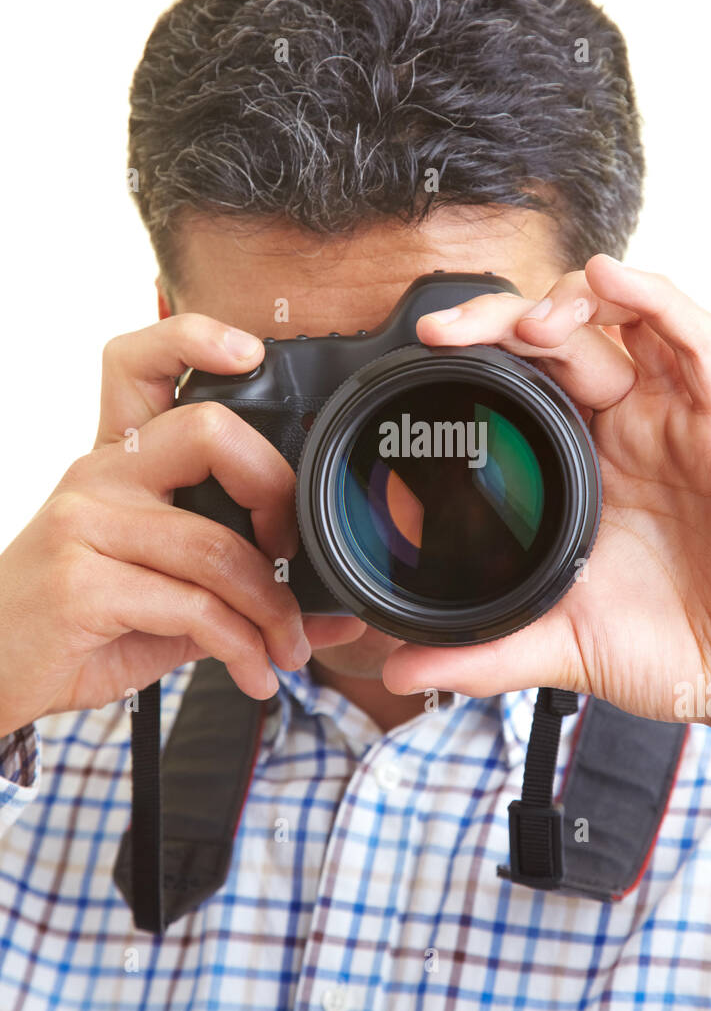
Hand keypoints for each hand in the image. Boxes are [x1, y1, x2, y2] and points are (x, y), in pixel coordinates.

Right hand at [0, 315, 362, 737]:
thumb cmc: (79, 623)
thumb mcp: (162, 594)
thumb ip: (237, 592)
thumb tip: (332, 618)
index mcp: (118, 461)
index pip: (140, 363)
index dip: (195, 338)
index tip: (252, 354)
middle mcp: (99, 475)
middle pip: (210, 433)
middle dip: (277, 493)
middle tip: (294, 553)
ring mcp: (85, 524)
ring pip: (216, 545)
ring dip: (272, 609)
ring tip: (286, 648)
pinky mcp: (81, 583)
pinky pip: (193, 607)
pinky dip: (240, 648)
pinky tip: (254, 672)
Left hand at [382, 255, 710, 741]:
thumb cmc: (669, 650)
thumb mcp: (557, 642)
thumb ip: (481, 651)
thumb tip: (399, 671)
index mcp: (588, 463)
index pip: (529, 377)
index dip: (479, 352)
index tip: (422, 353)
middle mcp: (632, 428)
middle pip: (565, 335)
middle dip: (501, 318)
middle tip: (444, 330)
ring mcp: (680, 420)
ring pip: (627, 317)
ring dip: (571, 299)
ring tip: (525, 323)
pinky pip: (696, 339)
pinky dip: (653, 297)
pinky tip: (610, 277)